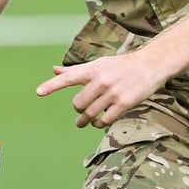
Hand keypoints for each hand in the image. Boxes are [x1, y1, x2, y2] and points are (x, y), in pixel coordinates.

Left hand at [36, 49, 166, 128]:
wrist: (150, 65)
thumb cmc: (121, 65)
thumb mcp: (98, 64)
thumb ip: (76, 70)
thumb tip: (54, 70)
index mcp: (93, 69)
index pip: (68, 77)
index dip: (52, 86)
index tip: (38, 92)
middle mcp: (101, 80)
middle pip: (78, 103)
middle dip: (78, 109)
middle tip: (80, 110)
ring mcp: (112, 92)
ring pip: (90, 114)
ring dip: (85, 121)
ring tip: (83, 122)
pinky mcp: (124, 103)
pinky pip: (105, 120)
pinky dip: (99, 124)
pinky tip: (99, 122)